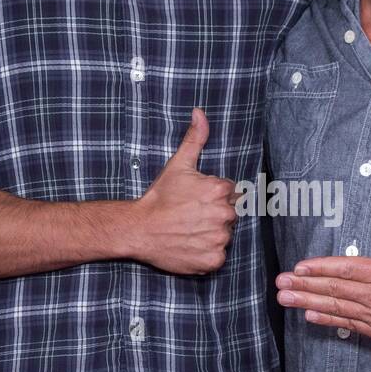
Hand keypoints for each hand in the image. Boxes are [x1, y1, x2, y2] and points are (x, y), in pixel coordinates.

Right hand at [128, 108, 238, 273]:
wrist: (139, 229)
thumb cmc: (159, 197)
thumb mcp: (178, 164)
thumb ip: (195, 138)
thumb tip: (200, 112)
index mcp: (220, 190)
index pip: (230, 193)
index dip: (212, 197)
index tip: (195, 201)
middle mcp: (224, 215)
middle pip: (230, 214)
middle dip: (214, 215)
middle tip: (190, 216)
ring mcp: (219, 238)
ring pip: (224, 235)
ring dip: (211, 234)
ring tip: (189, 230)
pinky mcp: (214, 259)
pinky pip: (218, 255)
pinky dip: (207, 253)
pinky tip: (191, 244)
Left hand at [275, 196, 370, 354]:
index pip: (348, 268)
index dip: (321, 267)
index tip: (299, 266)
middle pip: (335, 289)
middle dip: (304, 285)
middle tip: (279, 283)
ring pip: (337, 308)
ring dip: (308, 302)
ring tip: (285, 299)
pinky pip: (349, 326)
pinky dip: (329, 321)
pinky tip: (311, 316)